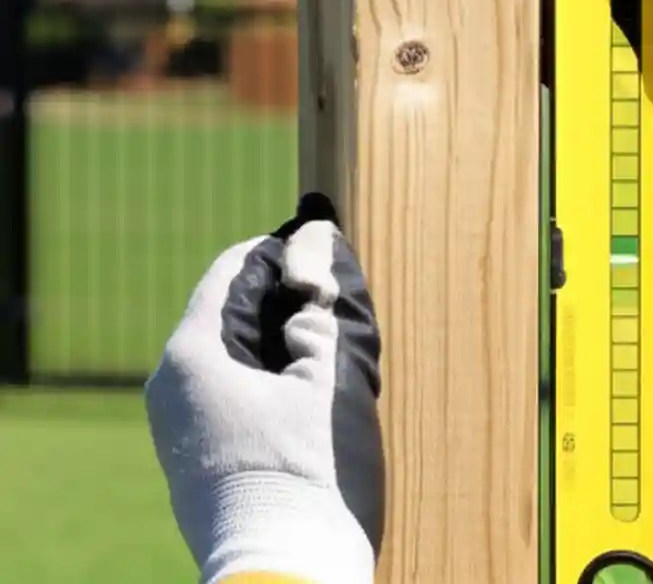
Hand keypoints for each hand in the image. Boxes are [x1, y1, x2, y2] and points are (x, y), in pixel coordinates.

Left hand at [144, 194, 382, 583]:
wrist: (288, 572)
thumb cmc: (313, 474)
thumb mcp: (332, 377)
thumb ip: (327, 302)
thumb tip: (316, 238)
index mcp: (193, 353)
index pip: (235, 268)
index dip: (286, 251)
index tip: (331, 245)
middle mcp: (170, 383)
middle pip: (232, 312)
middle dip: (289, 304)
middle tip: (345, 311)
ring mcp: (176, 425)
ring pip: (234, 355)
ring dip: (284, 346)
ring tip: (337, 360)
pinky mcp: (192, 456)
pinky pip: (229, 394)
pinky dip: (270, 382)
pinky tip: (312, 403)